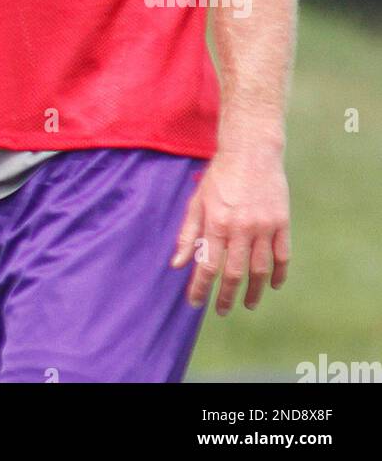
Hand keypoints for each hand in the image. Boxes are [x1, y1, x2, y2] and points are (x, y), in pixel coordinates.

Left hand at [171, 146, 289, 314]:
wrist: (251, 150)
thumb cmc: (220, 176)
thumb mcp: (198, 200)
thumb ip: (188, 233)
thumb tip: (176, 264)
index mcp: (217, 222)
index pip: (207, 265)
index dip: (200, 288)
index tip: (195, 303)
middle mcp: (241, 227)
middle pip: (235, 273)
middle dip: (226, 296)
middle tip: (221, 310)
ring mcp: (264, 226)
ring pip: (260, 270)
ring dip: (253, 291)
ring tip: (247, 304)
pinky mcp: (282, 222)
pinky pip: (283, 256)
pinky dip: (278, 274)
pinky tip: (272, 285)